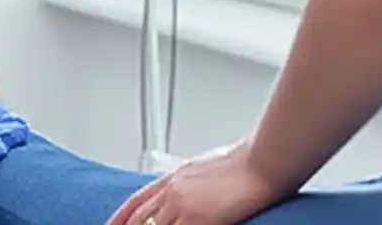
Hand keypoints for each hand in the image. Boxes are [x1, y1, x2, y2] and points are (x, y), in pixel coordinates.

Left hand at [107, 141, 282, 224]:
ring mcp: (182, 204)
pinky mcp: (198, 218)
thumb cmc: (243, 163)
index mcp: (173, 177)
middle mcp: (172, 190)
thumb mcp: (203, 167)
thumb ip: (188, 181)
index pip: (136, 201)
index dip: (120, 217)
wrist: (261, 162)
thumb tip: (185, 190)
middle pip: (139, 218)